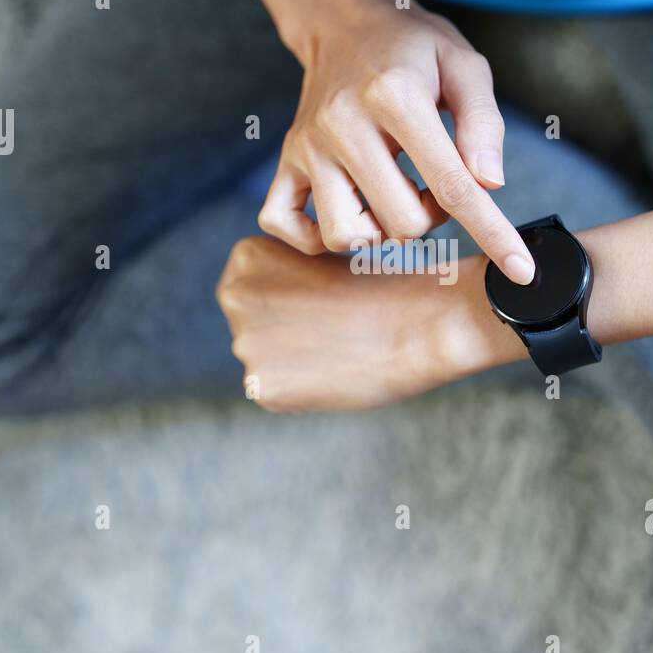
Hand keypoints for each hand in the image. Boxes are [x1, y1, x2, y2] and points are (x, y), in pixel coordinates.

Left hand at [216, 236, 521, 411]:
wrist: (418, 324)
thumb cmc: (382, 288)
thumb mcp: (321, 264)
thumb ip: (282, 285)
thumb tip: (271, 323)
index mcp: (246, 259)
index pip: (250, 291)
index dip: (289, 302)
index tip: (321, 304)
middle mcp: (234, 299)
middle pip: (252, 326)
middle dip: (285, 334)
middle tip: (333, 331)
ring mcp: (245, 345)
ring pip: (264, 362)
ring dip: (294, 363)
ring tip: (339, 350)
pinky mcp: (262, 387)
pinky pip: (277, 394)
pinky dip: (302, 391)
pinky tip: (334, 373)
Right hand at [259, 0, 535, 285]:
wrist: (345, 21)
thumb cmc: (413, 47)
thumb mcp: (465, 65)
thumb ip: (484, 123)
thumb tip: (490, 184)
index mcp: (395, 97)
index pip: (452, 186)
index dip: (491, 233)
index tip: (520, 270)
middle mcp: (343, 125)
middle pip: (402, 223)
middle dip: (432, 216)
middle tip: (433, 181)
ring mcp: (308, 146)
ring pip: (348, 236)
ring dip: (381, 230)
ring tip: (393, 193)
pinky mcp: (285, 160)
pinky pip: (284, 224)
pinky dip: (316, 238)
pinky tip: (349, 214)